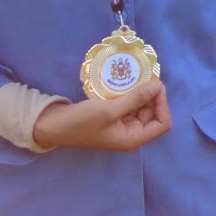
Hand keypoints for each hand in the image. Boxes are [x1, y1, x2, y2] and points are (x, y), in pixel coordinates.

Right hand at [32, 80, 171, 151]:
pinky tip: (127, 82)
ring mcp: (122, 125)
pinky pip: (130, 104)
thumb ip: (136, 98)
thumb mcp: (109, 110)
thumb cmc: (81, 122)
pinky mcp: (114, 117)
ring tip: (138, 76)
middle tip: (146, 76)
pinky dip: (131, 94)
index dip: (163, 104)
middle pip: (154, 113)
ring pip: (142, 107)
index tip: (155, 86)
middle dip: (153, 96)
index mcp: (133, 139)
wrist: (52, 125)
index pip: (163, 124)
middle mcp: (131, 133)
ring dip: (142, 93)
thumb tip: (158, 85)